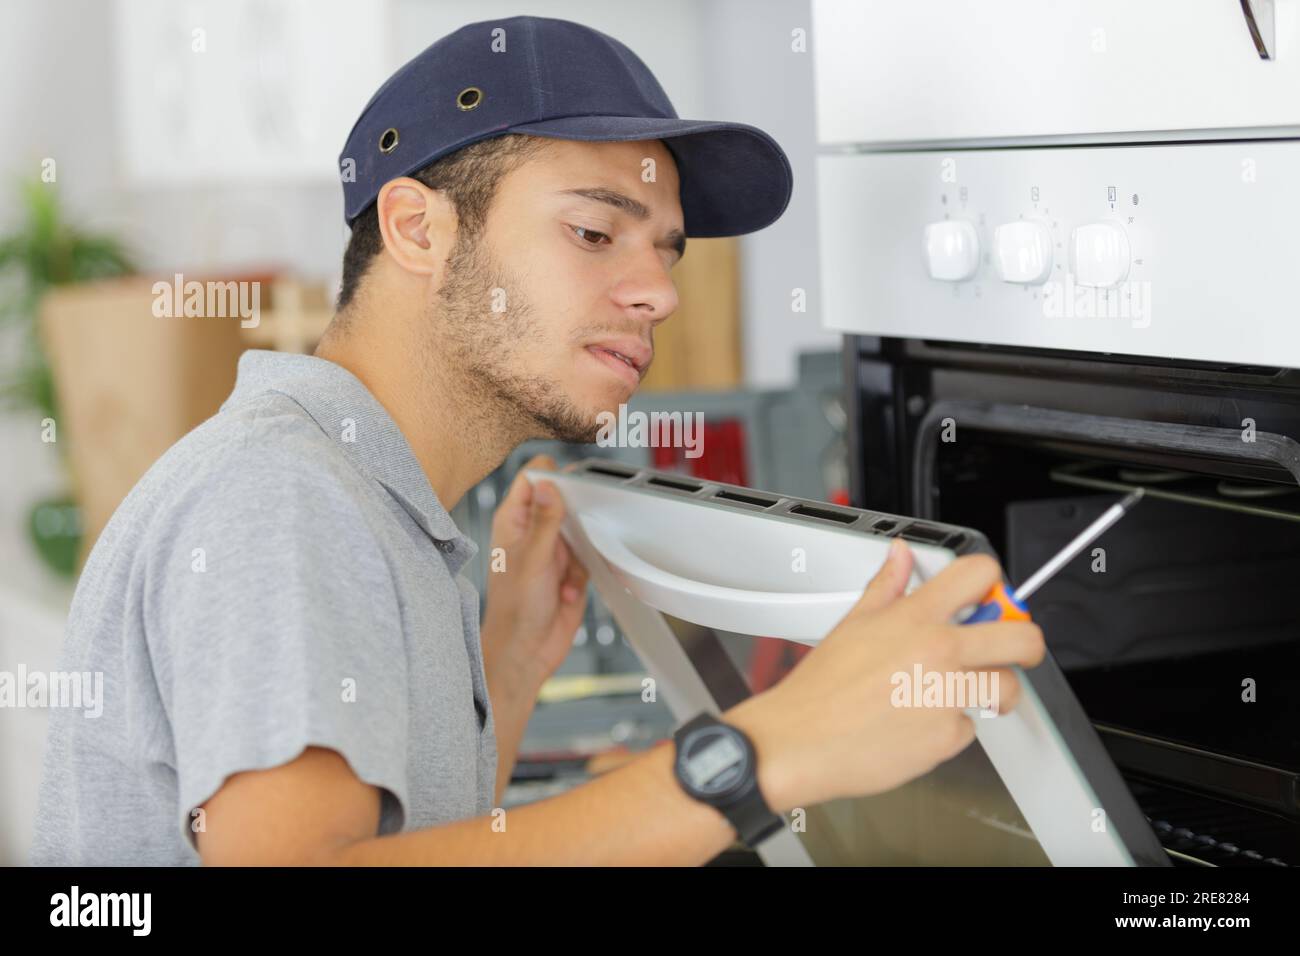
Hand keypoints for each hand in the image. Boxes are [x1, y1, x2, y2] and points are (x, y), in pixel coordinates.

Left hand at [480, 455, 589, 701]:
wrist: (527, 652)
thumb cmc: (515, 610)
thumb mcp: (532, 561)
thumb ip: (544, 522)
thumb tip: (549, 484)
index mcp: (513, 521)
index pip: (532, 479)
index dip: (552, 477)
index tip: (571, 487)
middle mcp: (532, 531)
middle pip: (562, 500)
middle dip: (574, 519)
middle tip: (574, 534)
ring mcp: (551, 550)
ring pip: (580, 528)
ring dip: (579, 553)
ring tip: (563, 575)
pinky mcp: (569, 568)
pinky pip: (588, 555)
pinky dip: (583, 573)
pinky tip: (567, 591)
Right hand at [727, 542, 1045, 812]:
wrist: (802, 740)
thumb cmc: (822, 688)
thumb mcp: (853, 623)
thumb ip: (887, 586)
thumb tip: (900, 555)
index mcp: (915, 617)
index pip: (980, 575)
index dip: (992, 583)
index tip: (991, 599)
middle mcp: (939, 651)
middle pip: (1022, 637)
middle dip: (1024, 643)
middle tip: (1012, 649)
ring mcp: (947, 696)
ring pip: (1008, 688)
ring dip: (994, 692)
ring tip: (967, 692)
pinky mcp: (948, 737)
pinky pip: (971, 728)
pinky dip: (953, 728)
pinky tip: (924, 722)